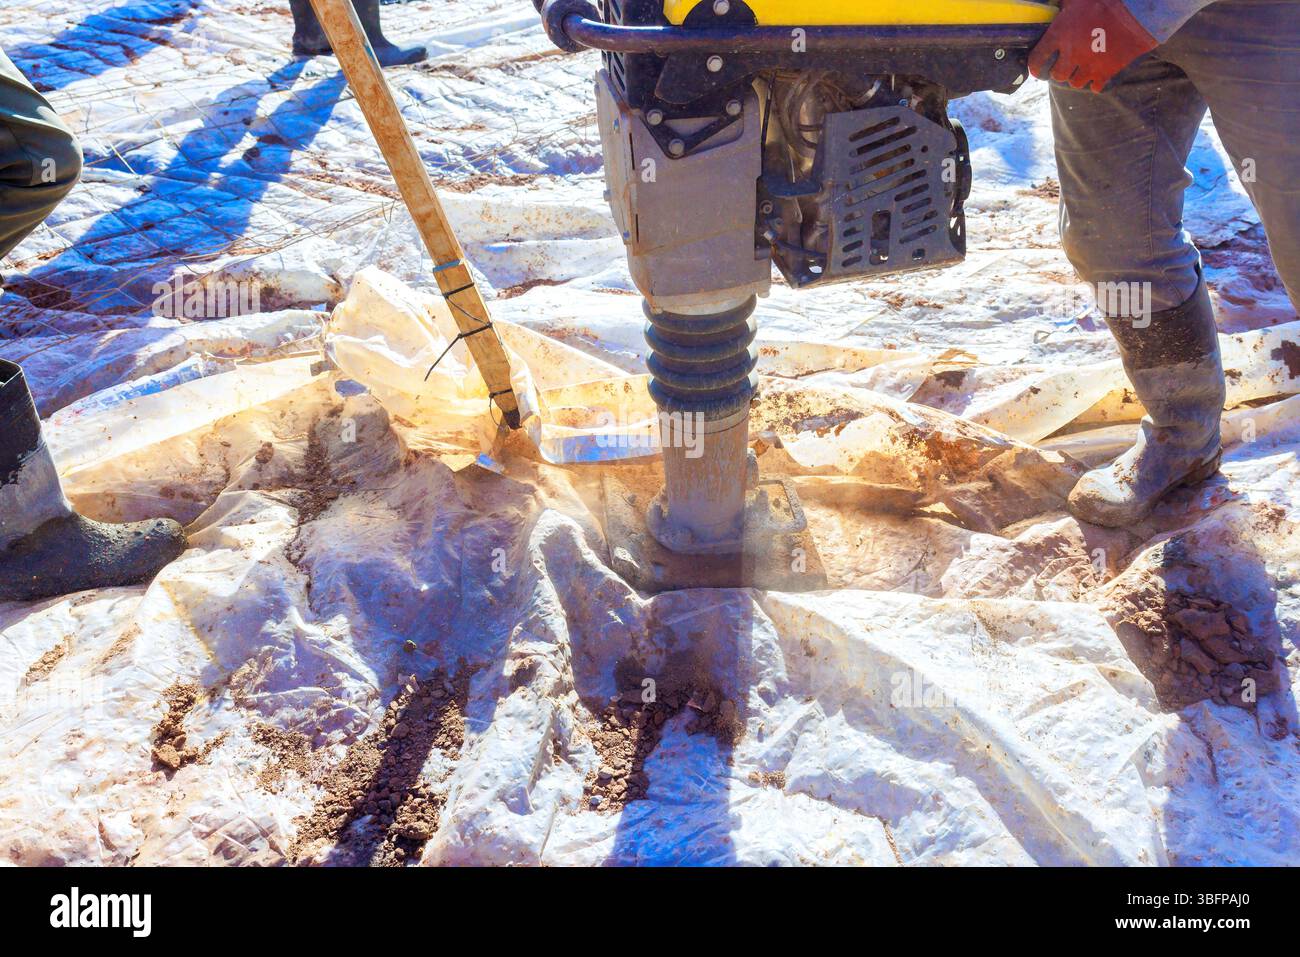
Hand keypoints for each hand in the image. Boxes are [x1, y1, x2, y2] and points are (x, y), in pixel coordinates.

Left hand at [1029, 0, 1158, 91]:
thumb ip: (1061, 5)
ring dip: (1078, 76)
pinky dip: (1095, 82)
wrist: (1137, 11)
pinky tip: (1098, 72)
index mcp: (1059, 36)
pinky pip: (1095, 87)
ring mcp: (1089, 66)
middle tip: (1066, 64)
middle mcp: (1071, 54)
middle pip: (1057, 76)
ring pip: (1075, 83)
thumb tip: (1053, 5)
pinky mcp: (1107, 73)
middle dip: (1060, 71)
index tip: (1040, 67)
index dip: (1036, 67)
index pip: (1037, 62)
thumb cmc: (1104, 1)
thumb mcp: (1076, 0)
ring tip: (1083, 66)